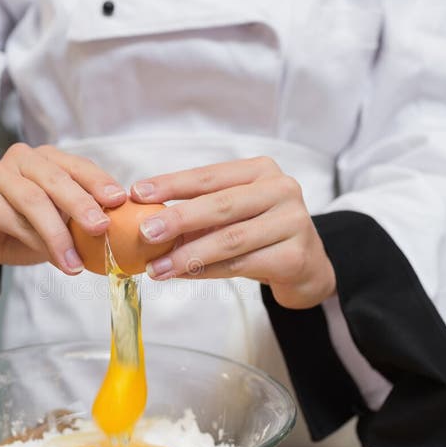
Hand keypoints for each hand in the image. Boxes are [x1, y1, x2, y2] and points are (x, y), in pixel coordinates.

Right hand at [0, 143, 125, 272]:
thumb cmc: (18, 230)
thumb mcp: (58, 226)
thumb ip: (80, 224)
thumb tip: (116, 237)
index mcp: (47, 160)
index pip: (78, 166)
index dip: (99, 182)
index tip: (120, 201)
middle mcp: (23, 159)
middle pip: (57, 179)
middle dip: (82, 204)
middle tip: (101, 228)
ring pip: (34, 200)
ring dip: (58, 234)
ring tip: (74, 262)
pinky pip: (11, 218)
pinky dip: (35, 241)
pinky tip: (51, 259)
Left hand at [130, 157, 335, 309]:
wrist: (307, 266)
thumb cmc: (260, 234)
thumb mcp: (232, 214)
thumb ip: (197, 213)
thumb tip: (144, 221)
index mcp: (261, 171)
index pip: (209, 176)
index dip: (172, 184)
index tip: (138, 193)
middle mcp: (281, 190)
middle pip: (220, 205)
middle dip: (178, 219)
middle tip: (144, 233)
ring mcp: (293, 222)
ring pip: (230, 239)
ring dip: (188, 255)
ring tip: (157, 268)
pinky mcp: (295, 256)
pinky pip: (241, 265)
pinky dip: (208, 271)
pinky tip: (183, 275)